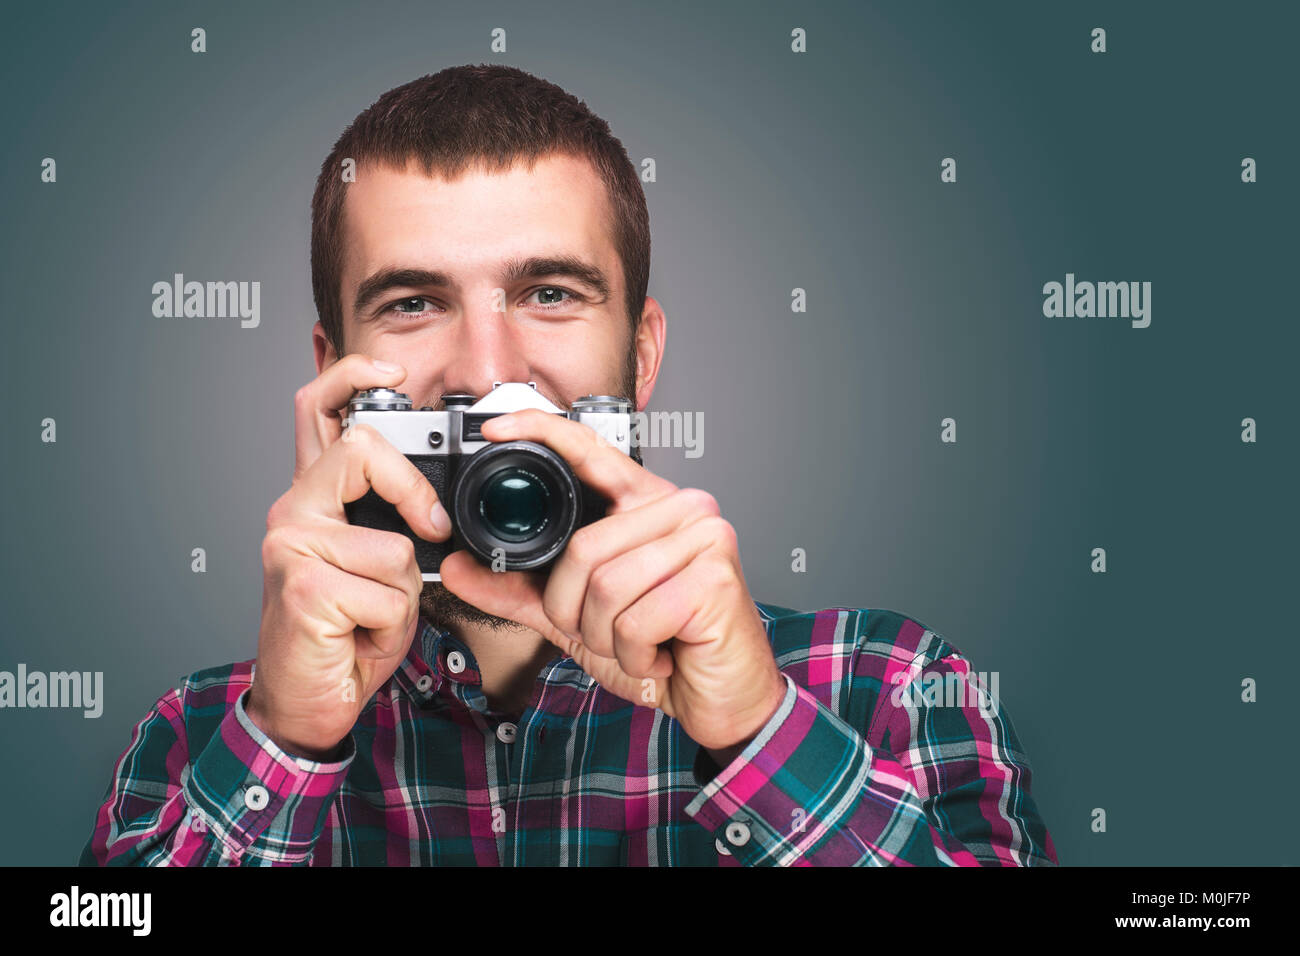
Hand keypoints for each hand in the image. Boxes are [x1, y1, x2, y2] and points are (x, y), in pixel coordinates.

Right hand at [246, 355, 450, 758]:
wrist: (307, 700)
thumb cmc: (346, 634)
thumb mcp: (382, 567)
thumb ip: (396, 523)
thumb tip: (437, 508)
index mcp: (314, 499)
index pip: (318, 410)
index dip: (353, 374)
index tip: (393, 370)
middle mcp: (294, 512)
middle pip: (360, 450)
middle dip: (413, 493)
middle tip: (430, 530)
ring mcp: (291, 546)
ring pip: (393, 543)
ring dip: (403, 593)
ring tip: (373, 613)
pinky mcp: (302, 587)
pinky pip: (387, 592)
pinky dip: (392, 624)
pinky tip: (360, 635)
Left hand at [438, 409, 787, 758]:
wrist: (722, 697)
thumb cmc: (664, 649)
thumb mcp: (578, 619)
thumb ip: (521, 591)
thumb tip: (460, 568)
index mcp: (647, 505)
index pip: (591, 452)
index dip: (542, 432)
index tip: (496, 429)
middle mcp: (681, 509)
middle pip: (583, 548)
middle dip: (578, 612)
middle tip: (610, 631)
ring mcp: (703, 538)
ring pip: (605, 587)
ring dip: (607, 636)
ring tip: (641, 641)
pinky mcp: (715, 578)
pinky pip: (636, 620)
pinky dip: (636, 653)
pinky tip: (663, 653)